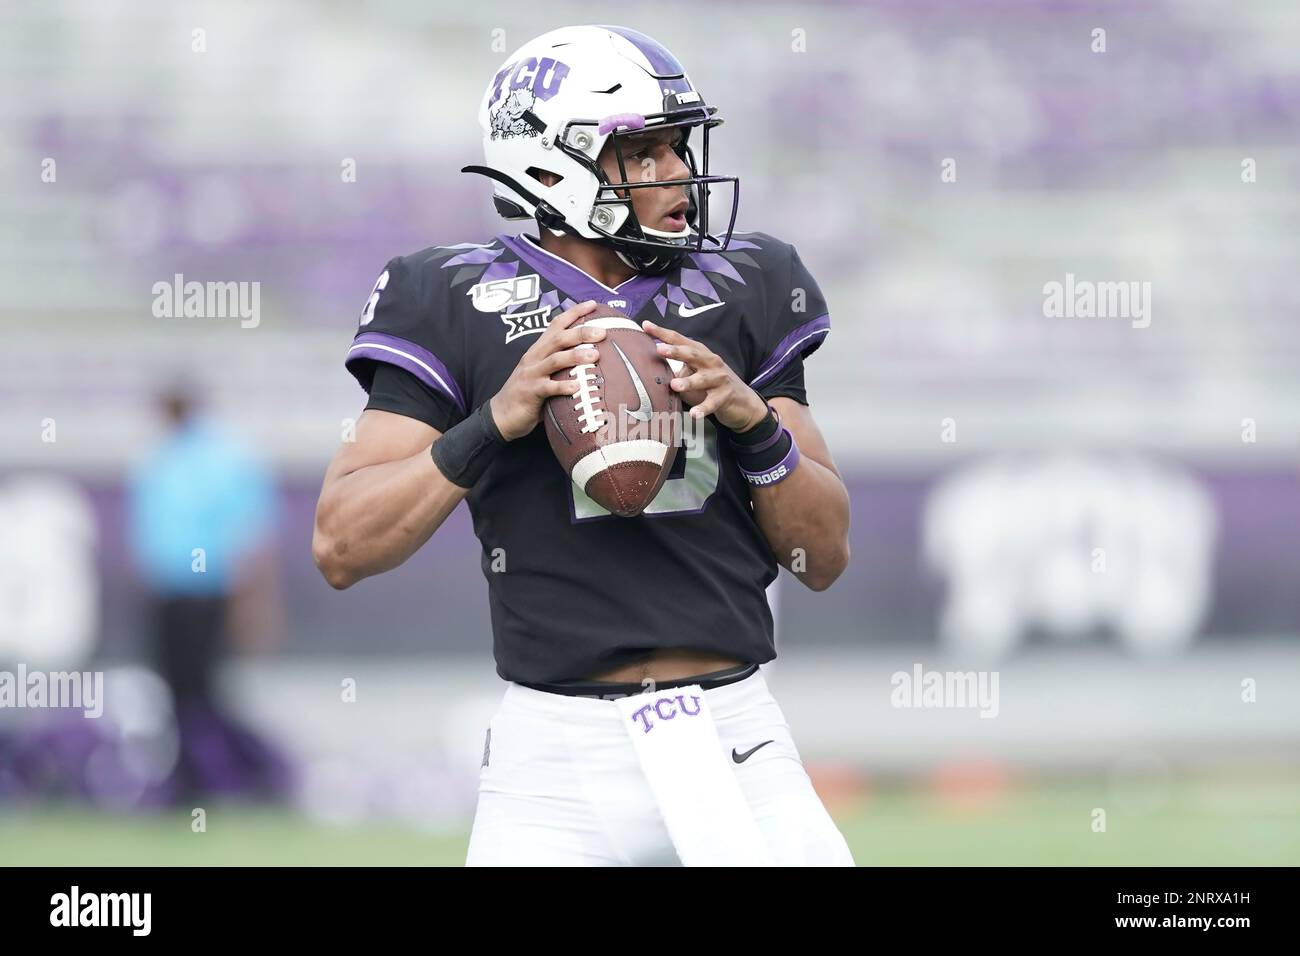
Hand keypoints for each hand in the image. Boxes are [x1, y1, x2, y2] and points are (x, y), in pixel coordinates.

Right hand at [490, 300, 603, 440]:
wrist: (502, 415)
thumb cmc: (529, 393)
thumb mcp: (543, 372)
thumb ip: (560, 362)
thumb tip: (591, 355)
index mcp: (538, 349)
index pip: (556, 325)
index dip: (574, 313)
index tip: (593, 304)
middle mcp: (534, 357)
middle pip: (559, 339)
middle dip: (581, 333)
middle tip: (602, 332)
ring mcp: (532, 374)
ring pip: (555, 360)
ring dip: (576, 356)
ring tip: (595, 355)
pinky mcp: (530, 392)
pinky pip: (549, 388)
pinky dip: (563, 386)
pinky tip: (578, 386)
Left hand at [640, 318, 767, 432]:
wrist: (743, 401)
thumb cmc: (711, 385)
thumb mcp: (694, 372)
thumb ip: (675, 370)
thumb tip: (647, 372)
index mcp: (700, 354)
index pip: (680, 340)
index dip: (663, 333)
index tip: (646, 326)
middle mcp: (710, 362)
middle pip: (692, 354)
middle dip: (676, 351)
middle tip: (659, 350)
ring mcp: (719, 378)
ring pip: (703, 379)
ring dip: (688, 381)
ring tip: (674, 385)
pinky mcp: (725, 396)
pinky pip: (713, 403)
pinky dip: (704, 408)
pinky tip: (695, 414)